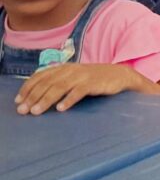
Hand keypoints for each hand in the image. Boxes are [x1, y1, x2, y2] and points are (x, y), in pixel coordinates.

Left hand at [15, 61, 146, 113]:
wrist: (121, 75)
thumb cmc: (94, 79)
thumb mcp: (74, 77)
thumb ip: (58, 81)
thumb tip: (37, 94)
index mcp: (63, 68)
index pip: (40, 76)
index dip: (27, 88)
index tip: (18, 101)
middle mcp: (70, 70)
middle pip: (47, 83)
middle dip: (32, 97)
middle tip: (23, 110)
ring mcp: (82, 76)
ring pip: (59, 87)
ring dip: (45, 100)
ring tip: (36, 111)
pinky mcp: (94, 83)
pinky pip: (78, 92)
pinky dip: (69, 100)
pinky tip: (61, 109)